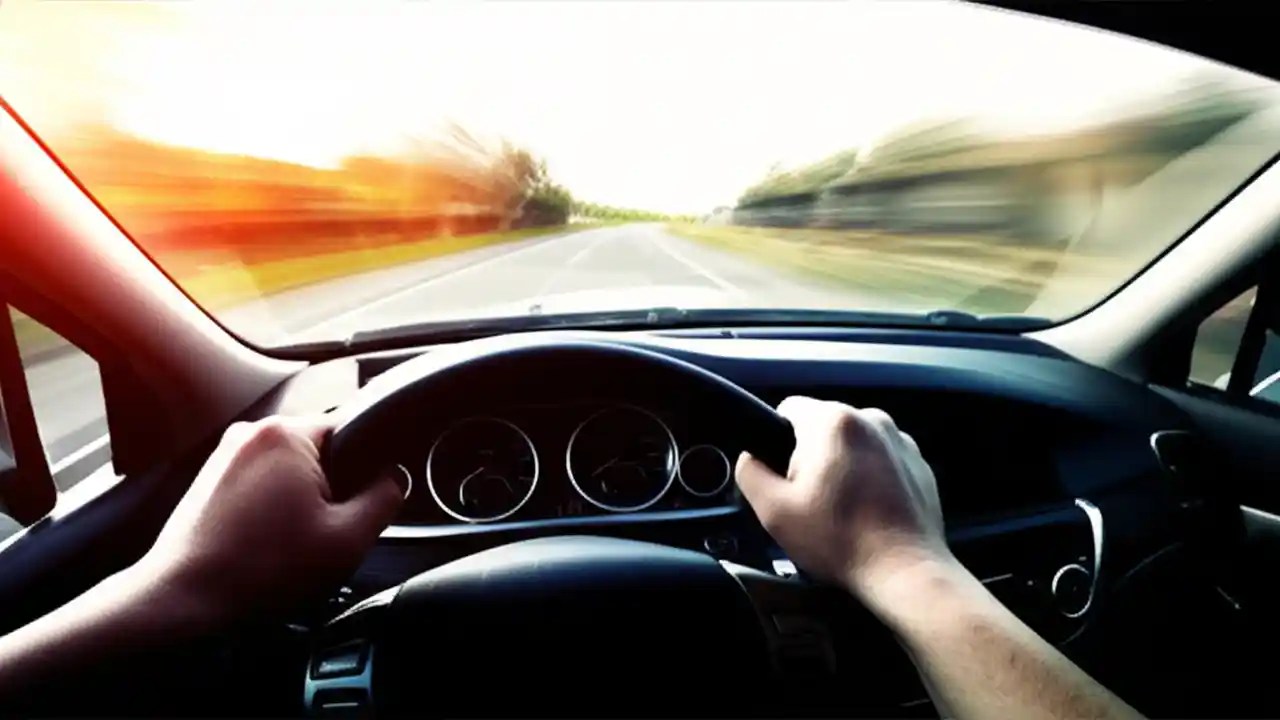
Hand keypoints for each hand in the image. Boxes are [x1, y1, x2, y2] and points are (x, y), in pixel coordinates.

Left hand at [137, 416, 405, 623]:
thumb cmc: (258, 572)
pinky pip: (260, 485)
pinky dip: (270, 511)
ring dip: (298, 502)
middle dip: (329, 490)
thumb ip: (384, 499)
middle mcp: (251, 433)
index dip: (365, 472)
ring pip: (290, 472)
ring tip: (286, 544)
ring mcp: (224, 455)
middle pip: (321, 452)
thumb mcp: (347, 539)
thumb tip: (394, 480)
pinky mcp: (208, 480)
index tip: (353, 509)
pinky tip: (264, 546)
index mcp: (287, 434)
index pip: (354, 429)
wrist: (185, 603)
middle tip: (320, 533)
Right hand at [735, 396, 952, 602]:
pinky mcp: (920, 462)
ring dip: (843, 465)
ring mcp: (901, 439)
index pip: (788, 409)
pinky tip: (870, 511)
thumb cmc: (839, 540)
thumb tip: (750, 457)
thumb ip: (750, 472)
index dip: (777, 442)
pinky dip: (872, 476)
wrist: (905, 571)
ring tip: (845, 509)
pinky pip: (882, 458)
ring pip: (853, 442)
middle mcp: (871, 418)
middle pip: (822, 426)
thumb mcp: (773, 511)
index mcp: (832, 421)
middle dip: (812, 456)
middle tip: (813, 501)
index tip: (786, 478)